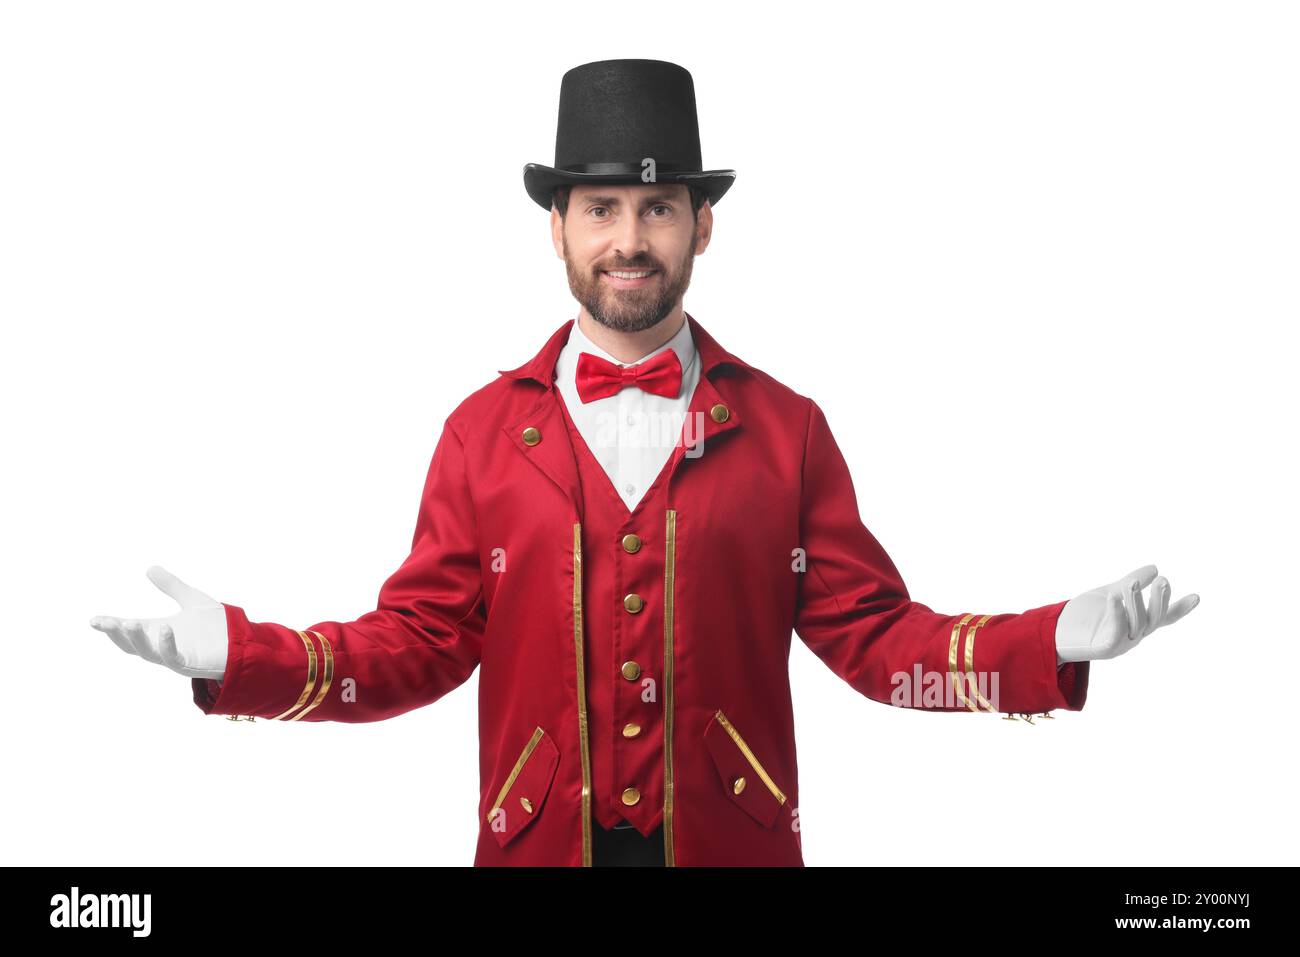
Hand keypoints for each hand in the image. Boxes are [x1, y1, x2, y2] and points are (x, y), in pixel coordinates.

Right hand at [89, 566, 229, 679]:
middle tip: (104, 622)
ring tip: (128, 622)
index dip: (111, 626)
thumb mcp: (191, 599)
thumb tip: (150, 569)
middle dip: (117, 634)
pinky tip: (164, 629)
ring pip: (148, 653)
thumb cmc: (216, 625)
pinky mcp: (191, 663)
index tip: (93, 620)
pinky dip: (166, 645)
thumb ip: (171, 586)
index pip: (129, 630)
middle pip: (132, 644)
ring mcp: (176, 656)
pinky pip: (174, 658)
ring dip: (137, 639)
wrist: (243, 640)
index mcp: (159, 630)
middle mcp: (163, 645)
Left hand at [1055, 564, 1198, 663]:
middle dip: (1160, 601)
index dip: (1180, 608)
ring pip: (1136, 624)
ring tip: (1131, 582)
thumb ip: (1133, 582)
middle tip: (1163, 581)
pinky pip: (1115, 631)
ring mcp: (1121, 644)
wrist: (1054, 632)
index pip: (1163, 617)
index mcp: (1137, 624)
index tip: (1198, 596)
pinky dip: (1117, 613)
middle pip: (1153, 620)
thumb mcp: (1111, 592)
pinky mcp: (1105, 649)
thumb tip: (1155, 568)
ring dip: (1135, 602)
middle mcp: (1133, 636)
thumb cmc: (1083, 616)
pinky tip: (1114, 596)